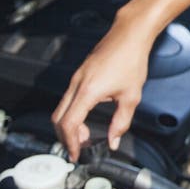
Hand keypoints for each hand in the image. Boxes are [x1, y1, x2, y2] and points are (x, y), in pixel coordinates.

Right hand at [52, 14, 152, 160]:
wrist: (129, 34)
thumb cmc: (131, 59)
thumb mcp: (131, 96)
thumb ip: (121, 122)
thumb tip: (113, 140)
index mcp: (88, 91)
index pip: (69, 124)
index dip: (70, 142)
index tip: (76, 154)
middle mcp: (77, 83)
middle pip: (58, 117)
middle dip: (65, 136)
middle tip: (79, 147)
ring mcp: (77, 77)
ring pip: (62, 107)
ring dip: (69, 124)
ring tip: (86, 134)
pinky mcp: (80, 74)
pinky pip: (68, 97)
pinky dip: (72, 112)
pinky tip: (87, 116)